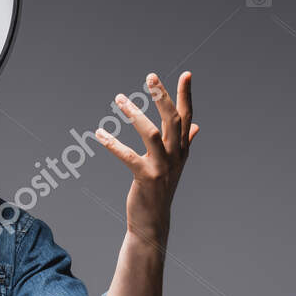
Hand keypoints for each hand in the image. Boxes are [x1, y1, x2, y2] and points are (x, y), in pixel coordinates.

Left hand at [95, 71, 197, 246]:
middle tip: (150, 76)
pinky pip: (127, 156)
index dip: (186, 95)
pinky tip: (99, 134)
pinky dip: (112, 143)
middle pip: (173, 120)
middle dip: (162, 96)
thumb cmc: (161, 189)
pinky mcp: (146, 178)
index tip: (186, 74)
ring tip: (119, 98)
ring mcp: (162, 167)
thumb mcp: (175, 164)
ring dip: (135, 114)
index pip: (187, 117)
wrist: (153, 221)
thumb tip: (196, 127)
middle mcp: (176, 155)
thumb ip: (186, 143)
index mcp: (182, 149)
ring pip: (152, 133)